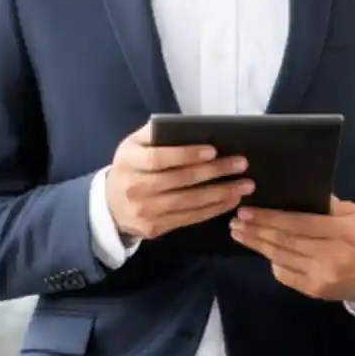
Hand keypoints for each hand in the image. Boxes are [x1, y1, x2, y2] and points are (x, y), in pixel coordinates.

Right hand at [105, 121, 255, 239]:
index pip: (159, 158)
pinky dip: (213, 209)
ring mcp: (144, 211)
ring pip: (187, 203)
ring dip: (220, 194)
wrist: (110, 205)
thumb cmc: (132, 167)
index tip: (213, 150)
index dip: (186, 155)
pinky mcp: (155, 228)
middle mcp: (134, 188)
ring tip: (244, 185)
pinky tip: (231, 200)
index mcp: (129, 161)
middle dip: (213, 172)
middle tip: (240, 164)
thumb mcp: (134, 145)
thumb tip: (190, 127)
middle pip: (178, 181)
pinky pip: (189, 218)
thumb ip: (156, 133)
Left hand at [230, 196, 354, 301]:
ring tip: (239, 233)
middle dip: (257, 230)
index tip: (247, 211)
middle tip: (236, 221)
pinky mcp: (314, 290)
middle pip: (286, 241)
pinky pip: (285, 274)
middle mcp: (331, 255)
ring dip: (257, 245)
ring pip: (281, 258)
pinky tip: (261, 250)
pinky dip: (272, 261)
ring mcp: (321, 276)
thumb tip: (294, 192)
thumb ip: (326, 204)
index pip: (300, 224)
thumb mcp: (352, 214)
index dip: (271, 218)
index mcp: (343, 232)